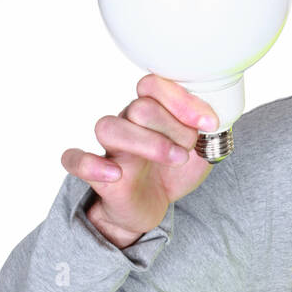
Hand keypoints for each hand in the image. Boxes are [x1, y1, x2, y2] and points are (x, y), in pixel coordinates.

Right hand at [60, 74, 220, 246]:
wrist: (151, 206)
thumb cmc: (172, 171)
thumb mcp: (200, 149)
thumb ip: (208, 130)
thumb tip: (216, 115)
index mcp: (150, 111)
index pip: (153, 85)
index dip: (182, 100)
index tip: (208, 124)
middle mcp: (127, 123)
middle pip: (139, 107)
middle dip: (174, 127)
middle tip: (189, 148)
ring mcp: (111, 148)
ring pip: (109, 127)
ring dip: (148, 143)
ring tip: (174, 158)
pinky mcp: (98, 175)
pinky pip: (75, 160)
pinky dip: (91, 164)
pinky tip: (116, 174)